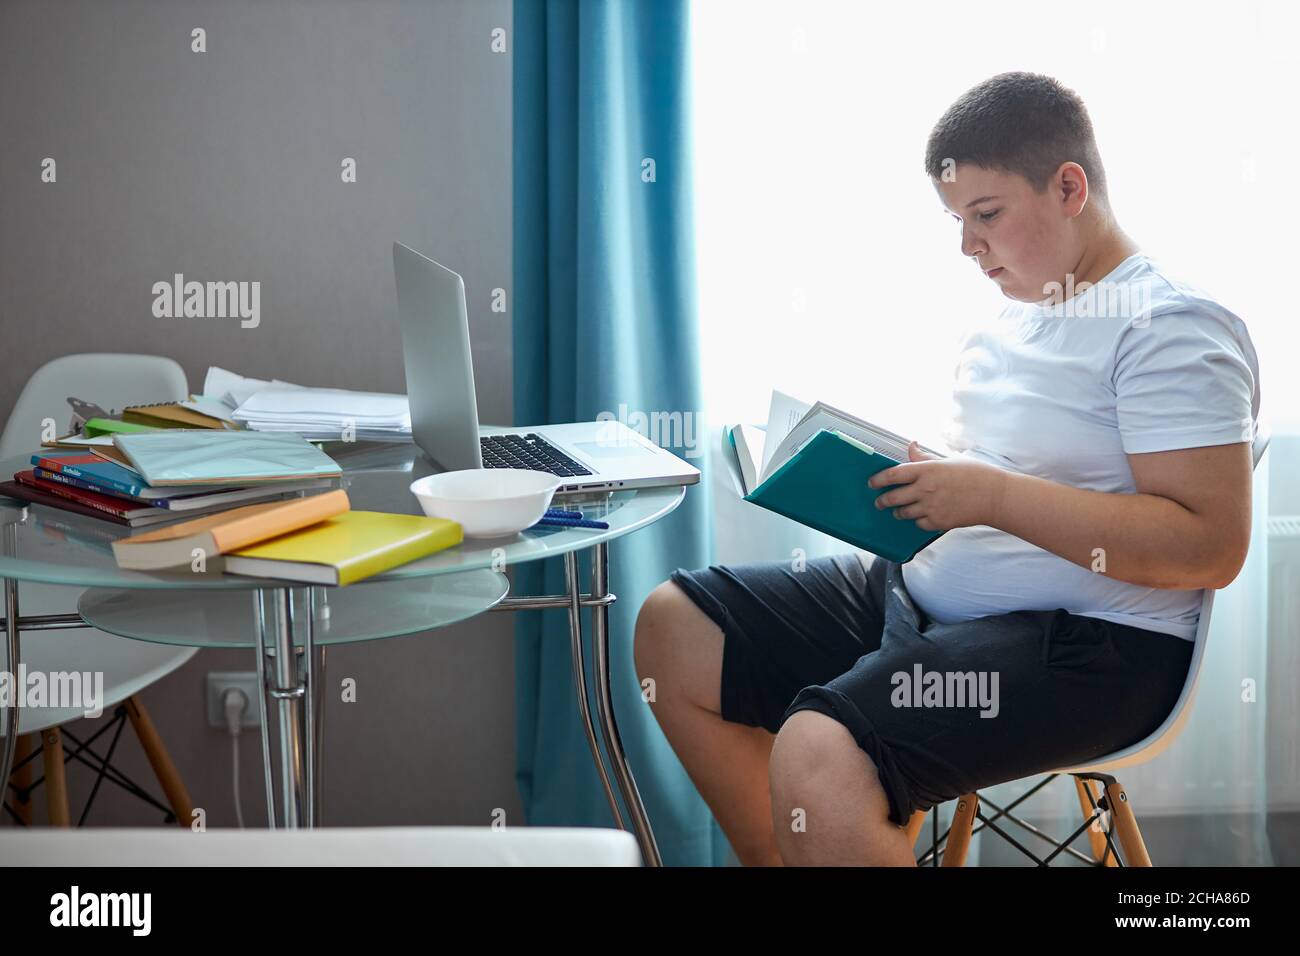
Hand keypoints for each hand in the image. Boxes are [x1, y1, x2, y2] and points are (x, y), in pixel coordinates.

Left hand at [867, 441, 1007, 531]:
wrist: (995, 496)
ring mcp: (931, 507)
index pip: (893, 475)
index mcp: (927, 470)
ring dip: (898, 512)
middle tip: (879, 501)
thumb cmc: (974, 474)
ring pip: (903, 513)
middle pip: (893, 497)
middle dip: (882, 500)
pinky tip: (920, 516)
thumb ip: (924, 458)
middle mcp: (926, 489)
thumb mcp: (947, 460)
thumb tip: (910, 446)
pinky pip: (918, 523)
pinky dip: (917, 521)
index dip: (878, 480)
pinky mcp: (939, 522)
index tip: (872, 483)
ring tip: (898, 510)